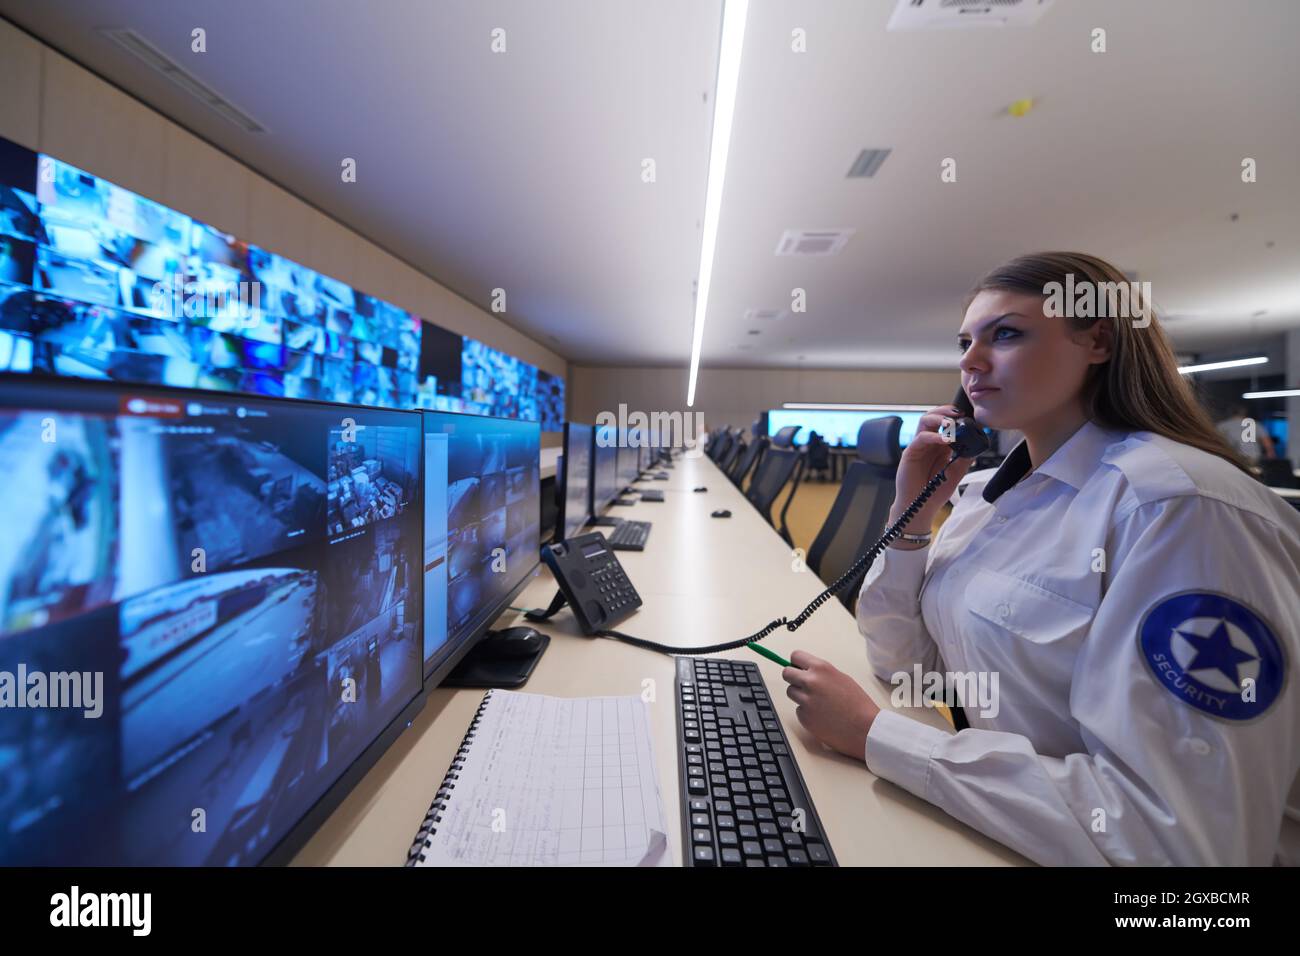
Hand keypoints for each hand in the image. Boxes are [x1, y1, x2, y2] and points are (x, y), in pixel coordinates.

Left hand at [781, 650, 880, 760]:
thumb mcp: (841, 678)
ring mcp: (805, 700)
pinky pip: (799, 710)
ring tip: (819, 703)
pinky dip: (806, 712)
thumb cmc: (857, 703)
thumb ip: (821, 673)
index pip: (795, 656)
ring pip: (791, 692)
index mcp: (821, 668)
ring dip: (800, 696)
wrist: (865, 728)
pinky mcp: (804, 717)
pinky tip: (822, 716)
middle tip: (803, 685)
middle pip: (786, 673)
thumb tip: (805, 672)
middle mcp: (810, 682)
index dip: (796, 663)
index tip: (798, 668)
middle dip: (793, 678)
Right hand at [889, 403, 975, 530]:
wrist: (920, 507)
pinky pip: (920, 438)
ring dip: (938, 418)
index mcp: (940, 445)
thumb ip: (965, 457)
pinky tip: (945, 440)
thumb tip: (978, 443)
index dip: (956, 417)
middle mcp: (929, 443)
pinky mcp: (910, 453)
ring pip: (924, 421)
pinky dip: (933, 436)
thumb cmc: (934, 492)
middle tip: (959, 413)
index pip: (946, 423)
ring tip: (951, 422)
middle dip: (946, 411)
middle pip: (934, 417)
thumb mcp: (957, 472)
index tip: (969, 417)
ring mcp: (919, 446)